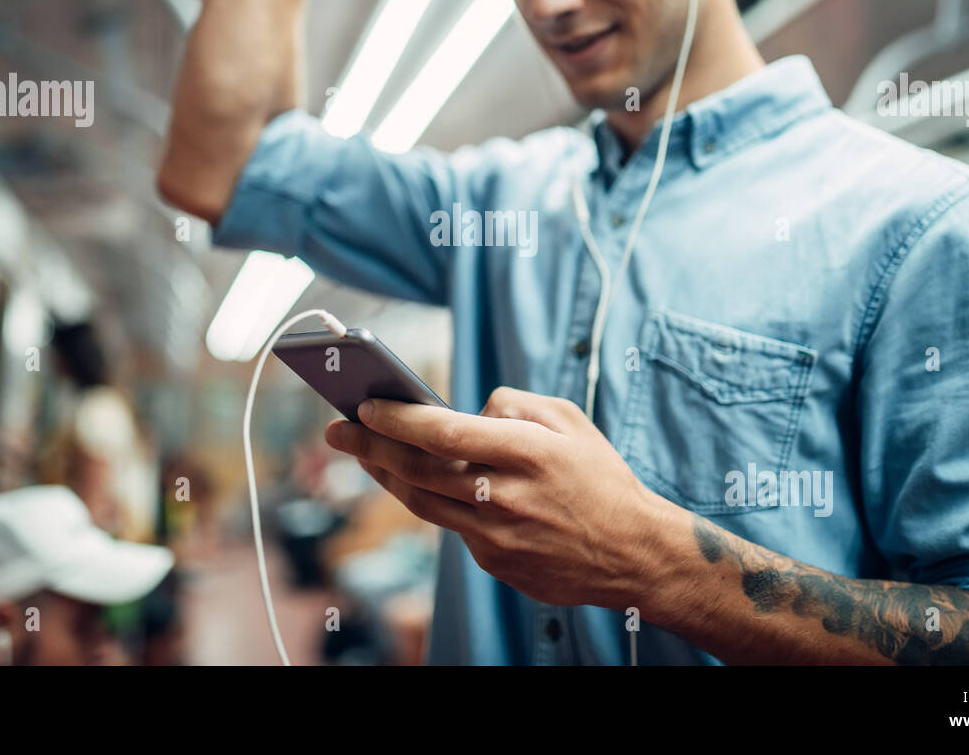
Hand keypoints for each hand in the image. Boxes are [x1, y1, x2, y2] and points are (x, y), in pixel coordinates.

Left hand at [324, 387, 664, 608]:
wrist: (633, 553)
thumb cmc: (601, 478)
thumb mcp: (570, 420)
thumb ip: (514, 404)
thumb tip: (470, 410)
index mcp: (528, 453)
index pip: (445, 433)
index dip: (397, 420)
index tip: (364, 405)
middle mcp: (507, 497)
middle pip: (419, 471)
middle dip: (369, 448)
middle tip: (335, 430)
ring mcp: (498, 537)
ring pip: (424, 504)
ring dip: (386, 477)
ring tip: (363, 455)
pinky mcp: (495, 563)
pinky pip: (454, 527)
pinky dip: (434, 502)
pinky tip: (419, 484)